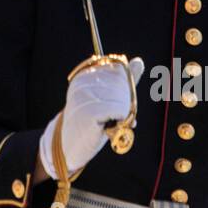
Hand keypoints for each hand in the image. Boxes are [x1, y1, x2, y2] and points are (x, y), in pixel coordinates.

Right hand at [40, 57, 144, 176]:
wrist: (68, 147)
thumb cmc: (89, 123)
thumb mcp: (105, 99)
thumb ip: (122, 80)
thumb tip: (139, 61)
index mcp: (85, 74)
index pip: (119, 71)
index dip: (121, 90)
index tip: (108, 105)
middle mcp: (83, 81)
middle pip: (122, 85)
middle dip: (123, 104)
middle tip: (110, 118)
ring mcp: (85, 96)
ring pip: (123, 100)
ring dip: (122, 116)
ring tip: (107, 124)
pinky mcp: (90, 112)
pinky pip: (121, 112)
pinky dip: (121, 123)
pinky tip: (108, 129)